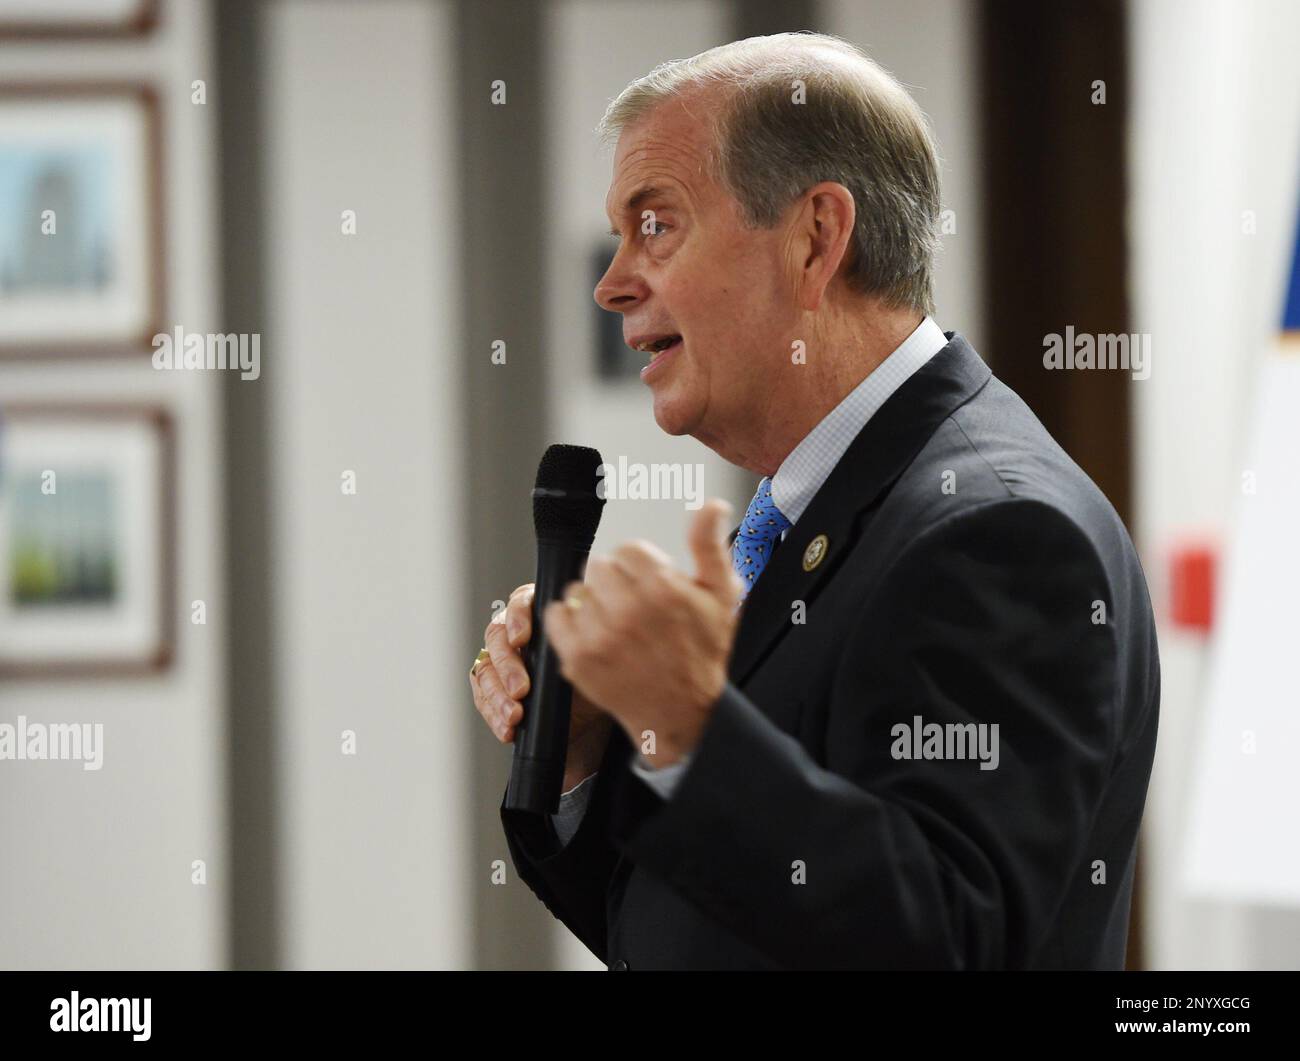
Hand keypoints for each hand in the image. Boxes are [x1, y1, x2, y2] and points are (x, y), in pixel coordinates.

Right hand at [470, 583, 609, 786]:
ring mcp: (500, 661)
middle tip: (521, 689)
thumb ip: (575, 647)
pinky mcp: (492, 689)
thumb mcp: (589, 661)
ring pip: (486, 670)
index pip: (520, 603)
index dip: (517, 618)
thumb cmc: (590, 678)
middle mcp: (514, 633)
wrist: (590, 715)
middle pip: (497, 638)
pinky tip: (507, 727)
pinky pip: (484, 699)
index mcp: (539, 616)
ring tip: (515, 714)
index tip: (521, 638)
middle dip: (507, 666)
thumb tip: (568, 645)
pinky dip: (494, 714)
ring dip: (498, 695)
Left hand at [542, 499, 741, 766]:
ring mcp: (600, 636)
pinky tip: (595, 633)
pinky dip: (569, 621)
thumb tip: (711, 505)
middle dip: (616, 581)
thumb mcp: (721, 596)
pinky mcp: (577, 657)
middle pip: (599, 565)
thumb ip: (709, 545)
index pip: (628, 549)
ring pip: (578, 590)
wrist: (682, 712)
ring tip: (617, 624)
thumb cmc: (702, 655)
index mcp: (663, 589)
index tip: (649, 586)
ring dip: (594, 602)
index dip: (639, 566)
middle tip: (633, 605)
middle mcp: (629, 611)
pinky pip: (555, 615)